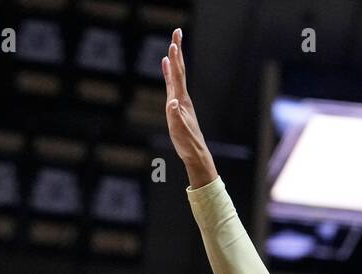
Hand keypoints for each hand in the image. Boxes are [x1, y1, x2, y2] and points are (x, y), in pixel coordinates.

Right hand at [160, 28, 217, 187]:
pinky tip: (166, 66)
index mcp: (181, 100)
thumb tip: (173, 102)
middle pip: (179, 69)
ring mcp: (180, 100)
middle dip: (178, 51)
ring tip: (171, 45)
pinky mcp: (178, 105)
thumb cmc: (187, 143)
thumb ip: (175, 116)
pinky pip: (172, 84)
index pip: (177, 76)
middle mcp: (182, 96)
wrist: (195, 152)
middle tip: (176, 32)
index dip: (175, 60)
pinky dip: (168, 73)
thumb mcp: (179, 130)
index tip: (173, 43)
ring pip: (176, 75)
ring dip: (174, 59)